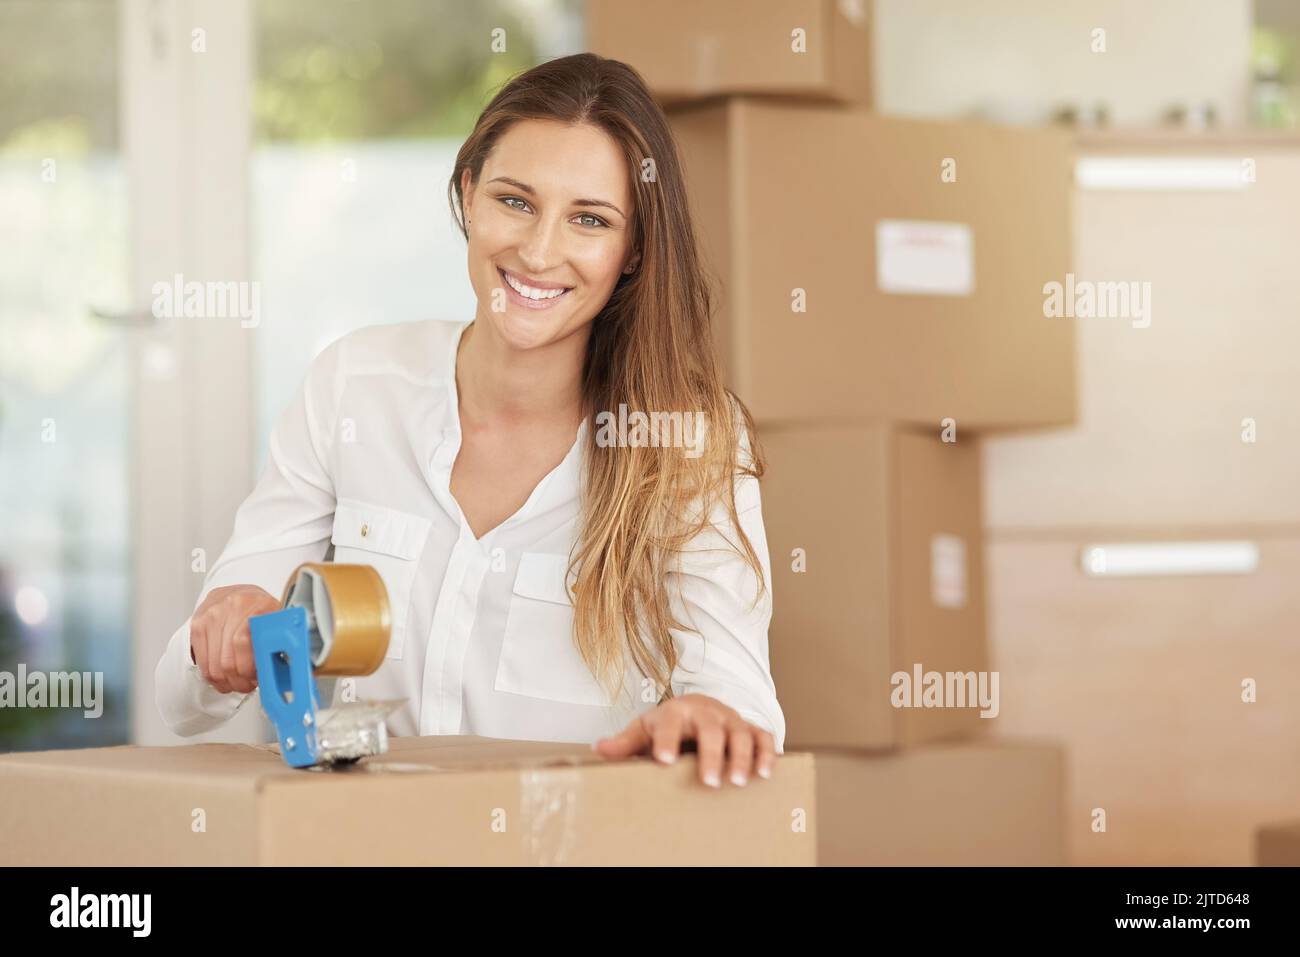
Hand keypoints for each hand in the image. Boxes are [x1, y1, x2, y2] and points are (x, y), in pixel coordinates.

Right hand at [189, 584, 279, 694]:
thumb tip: (298, 671)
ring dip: (228, 682)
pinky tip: (225, 677)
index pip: (244, 643)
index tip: (259, 678)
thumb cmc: (260, 610)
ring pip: (214, 666)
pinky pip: (203, 664)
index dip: (250, 669)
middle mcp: (232, 607)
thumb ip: (283, 643)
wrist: (237, 592)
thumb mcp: (278, 622)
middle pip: (228, 660)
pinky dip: (215, 678)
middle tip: (249, 685)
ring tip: (239, 682)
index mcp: (259, 606)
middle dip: (240, 681)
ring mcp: (212, 616)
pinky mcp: (198, 626)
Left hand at [593, 694, 775, 787]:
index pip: (670, 722)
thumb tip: (599, 749)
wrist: (697, 706)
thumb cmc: (669, 723)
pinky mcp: (748, 728)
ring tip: (736, 781)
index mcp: (677, 711)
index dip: (667, 740)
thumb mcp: (645, 729)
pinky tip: (765, 773)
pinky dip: (766, 752)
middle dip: (711, 754)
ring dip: (741, 757)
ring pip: (740, 733)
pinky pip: (762, 736)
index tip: (664, 760)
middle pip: (711, 728)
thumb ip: (626, 742)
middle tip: (708, 781)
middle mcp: (707, 712)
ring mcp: (730, 719)